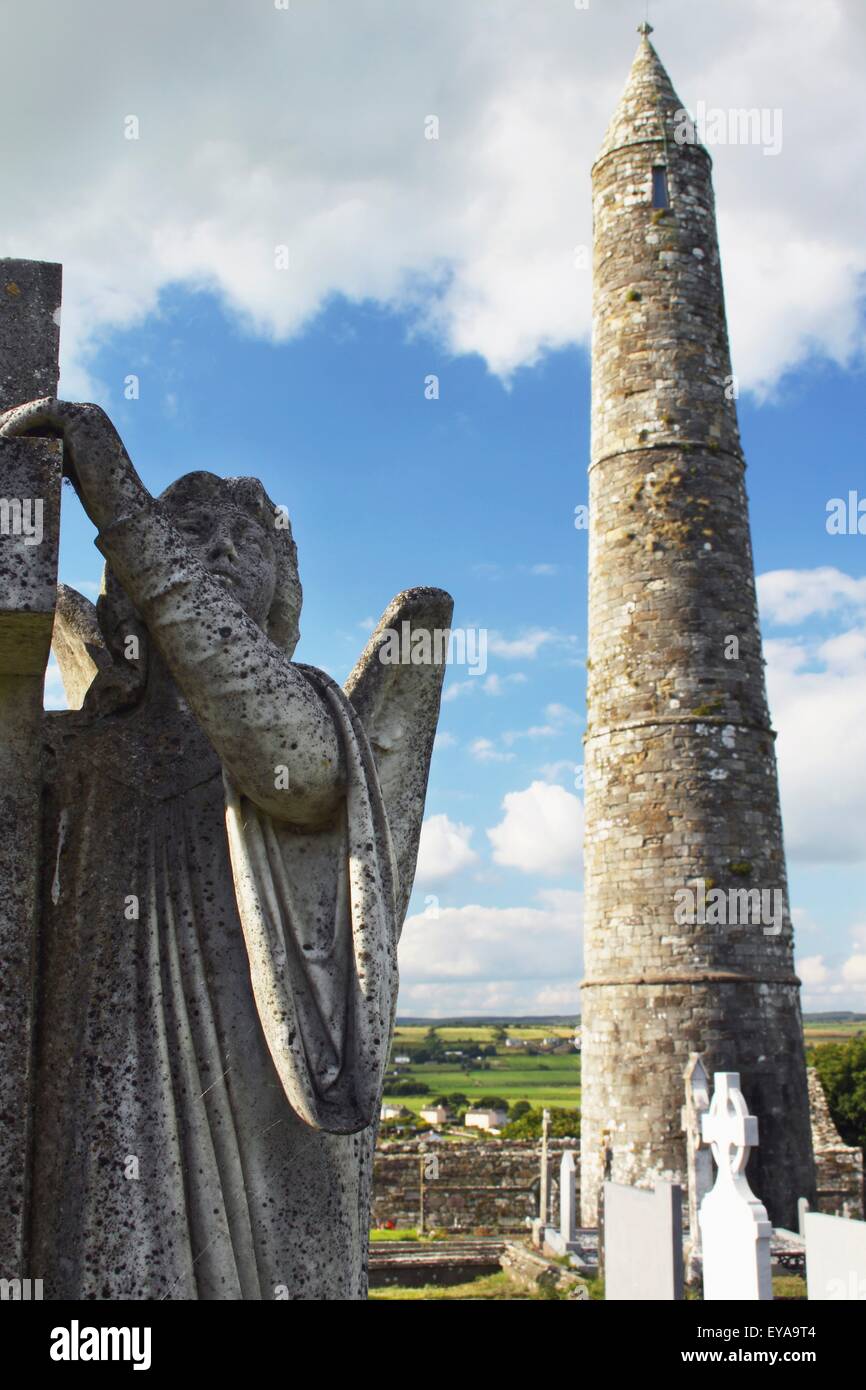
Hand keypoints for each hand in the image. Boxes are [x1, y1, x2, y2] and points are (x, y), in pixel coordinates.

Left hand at [0, 398, 149, 531]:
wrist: (122, 507)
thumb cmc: (100, 498)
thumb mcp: (73, 469)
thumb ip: (57, 453)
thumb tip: (30, 451)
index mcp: (92, 425)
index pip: (50, 417)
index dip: (24, 424)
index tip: (4, 436)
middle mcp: (91, 415)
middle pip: (44, 410)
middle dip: (16, 420)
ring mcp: (88, 414)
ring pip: (41, 408)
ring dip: (15, 420)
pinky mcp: (80, 420)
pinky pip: (42, 411)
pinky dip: (21, 421)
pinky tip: (5, 436)